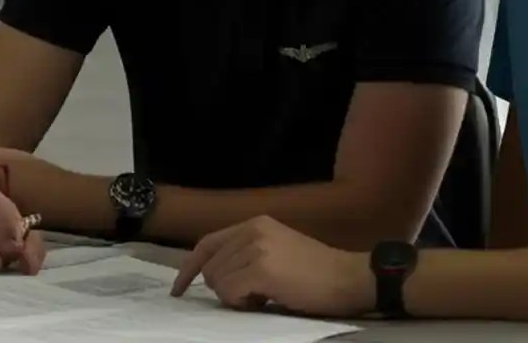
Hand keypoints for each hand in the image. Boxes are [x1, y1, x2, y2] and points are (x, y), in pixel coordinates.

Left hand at [170, 216, 374, 318]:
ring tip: (266, 295)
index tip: (179, 289)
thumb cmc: (316, 274)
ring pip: (217, 282)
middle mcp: (252, 230)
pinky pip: (230, 292)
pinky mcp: (262, 268)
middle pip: (210, 267)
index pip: (207, 243)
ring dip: (236, 297)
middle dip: (224, 289)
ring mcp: (257, 248)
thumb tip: (213, 275)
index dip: (189, 268)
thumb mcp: (277, 251)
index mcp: (255, 224)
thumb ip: (246, 254)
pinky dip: (242, 303)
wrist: (349, 278)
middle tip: (256, 295)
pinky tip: (266, 299)